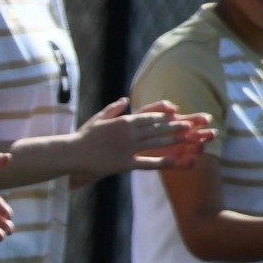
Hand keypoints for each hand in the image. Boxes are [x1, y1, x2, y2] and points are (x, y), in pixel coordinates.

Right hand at [74, 98, 214, 177]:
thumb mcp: (98, 118)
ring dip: (173, 140)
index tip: (177, 114)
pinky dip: (163, 161)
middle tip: (190, 126)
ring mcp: (128, 148)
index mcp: (123, 121)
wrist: (72, 153)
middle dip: (174, 126)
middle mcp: (129, 133)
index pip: (149, 117)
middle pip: (157, 128)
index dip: (165, 116)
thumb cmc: (83, 136)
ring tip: (187, 139)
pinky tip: (175, 160)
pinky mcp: (125, 163)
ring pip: (156, 142)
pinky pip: (148, 162)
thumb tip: (125, 99)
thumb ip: (113, 109)